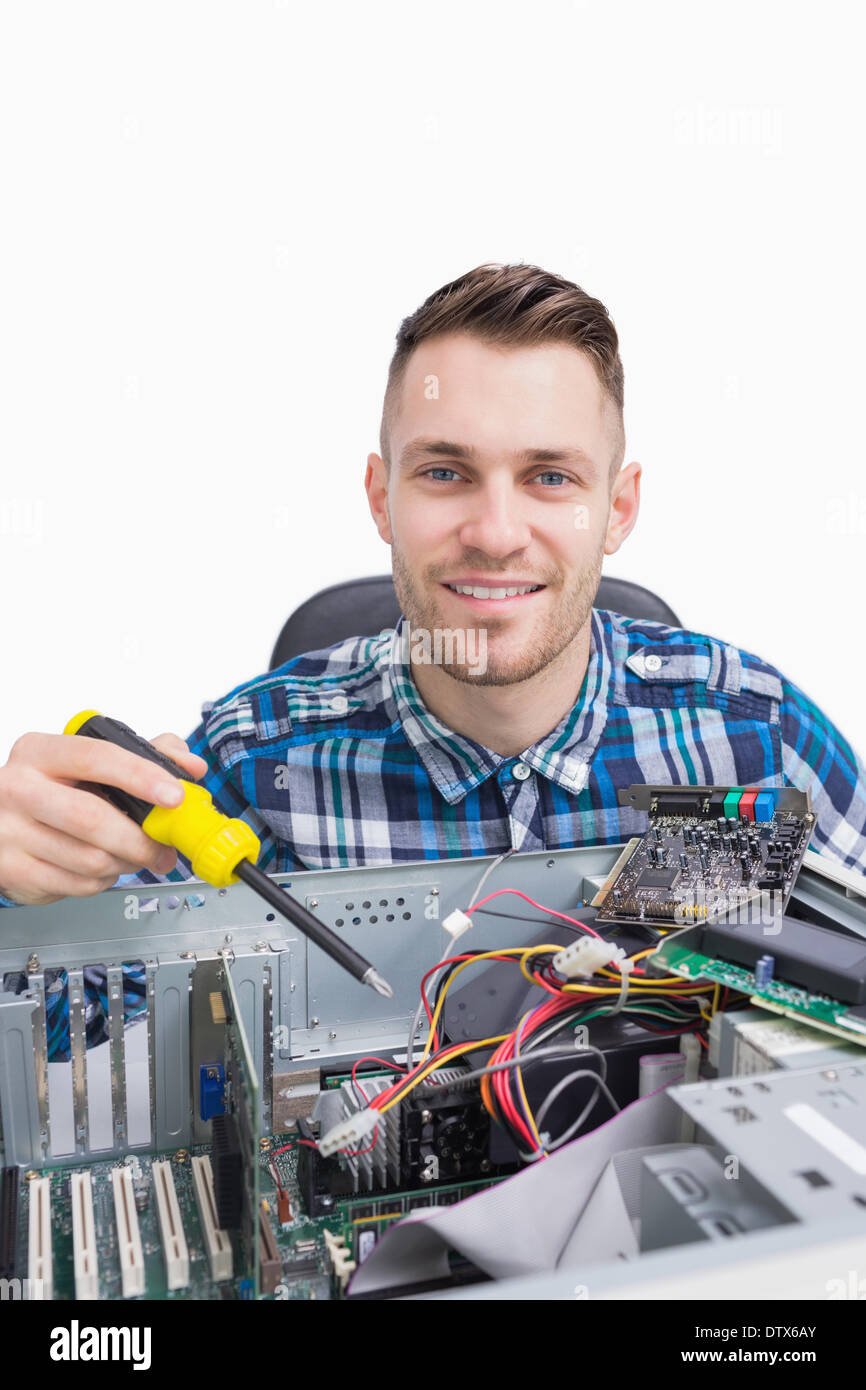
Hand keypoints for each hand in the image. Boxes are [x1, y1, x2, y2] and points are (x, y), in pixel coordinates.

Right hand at [0, 730, 208, 905]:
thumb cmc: (53, 789)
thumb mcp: (89, 763)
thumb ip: (145, 754)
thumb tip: (189, 765)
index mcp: (40, 752)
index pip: (97, 758)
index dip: (142, 777)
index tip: (174, 795)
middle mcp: (18, 788)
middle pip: (93, 818)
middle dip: (141, 839)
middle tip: (163, 847)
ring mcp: (9, 832)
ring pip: (90, 859)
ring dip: (125, 863)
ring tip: (130, 855)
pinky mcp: (12, 870)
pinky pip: (78, 885)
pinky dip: (103, 880)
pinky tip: (101, 866)